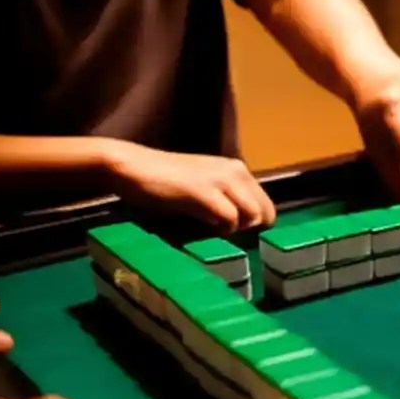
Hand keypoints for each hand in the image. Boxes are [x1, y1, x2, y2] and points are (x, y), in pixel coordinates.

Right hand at [104, 143, 276, 233]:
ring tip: (212, 227)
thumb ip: (226, 202)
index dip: (255, 224)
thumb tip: (242, 226)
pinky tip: (205, 225)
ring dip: (236, 229)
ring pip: (253, 215)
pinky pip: (230, 218)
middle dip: (249, 229)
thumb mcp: (204, 189)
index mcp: (237, 169)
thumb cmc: (165, 181)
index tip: (236, 232)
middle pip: (265, 212)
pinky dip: (222, 229)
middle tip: (223, 231)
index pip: (267, 204)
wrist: (133, 167)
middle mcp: (235, 170)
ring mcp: (221, 178)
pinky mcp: (204, 190)